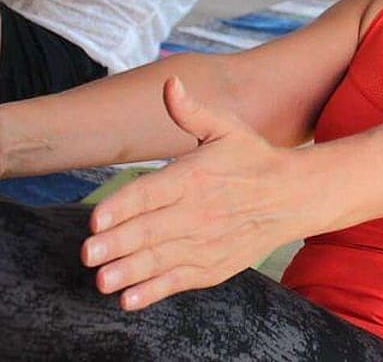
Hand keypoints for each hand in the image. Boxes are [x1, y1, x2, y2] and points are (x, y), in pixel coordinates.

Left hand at [82, 77, 302, 309]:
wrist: (295, 195)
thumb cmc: (254, 159)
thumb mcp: (226, 128)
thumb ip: (190, 112)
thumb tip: (169, 83)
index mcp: (195, 176)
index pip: (151, 193)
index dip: (122, 207)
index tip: (96, 219)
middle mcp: (199, 212)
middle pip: (150, 230)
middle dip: (116, 244)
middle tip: (87, 253)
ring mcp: (206, 242)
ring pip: (160, 260)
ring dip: (128, 271)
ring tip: (101, 279)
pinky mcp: (213, 266)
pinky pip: (178, 281)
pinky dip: (153, 291)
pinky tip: (128, 298)